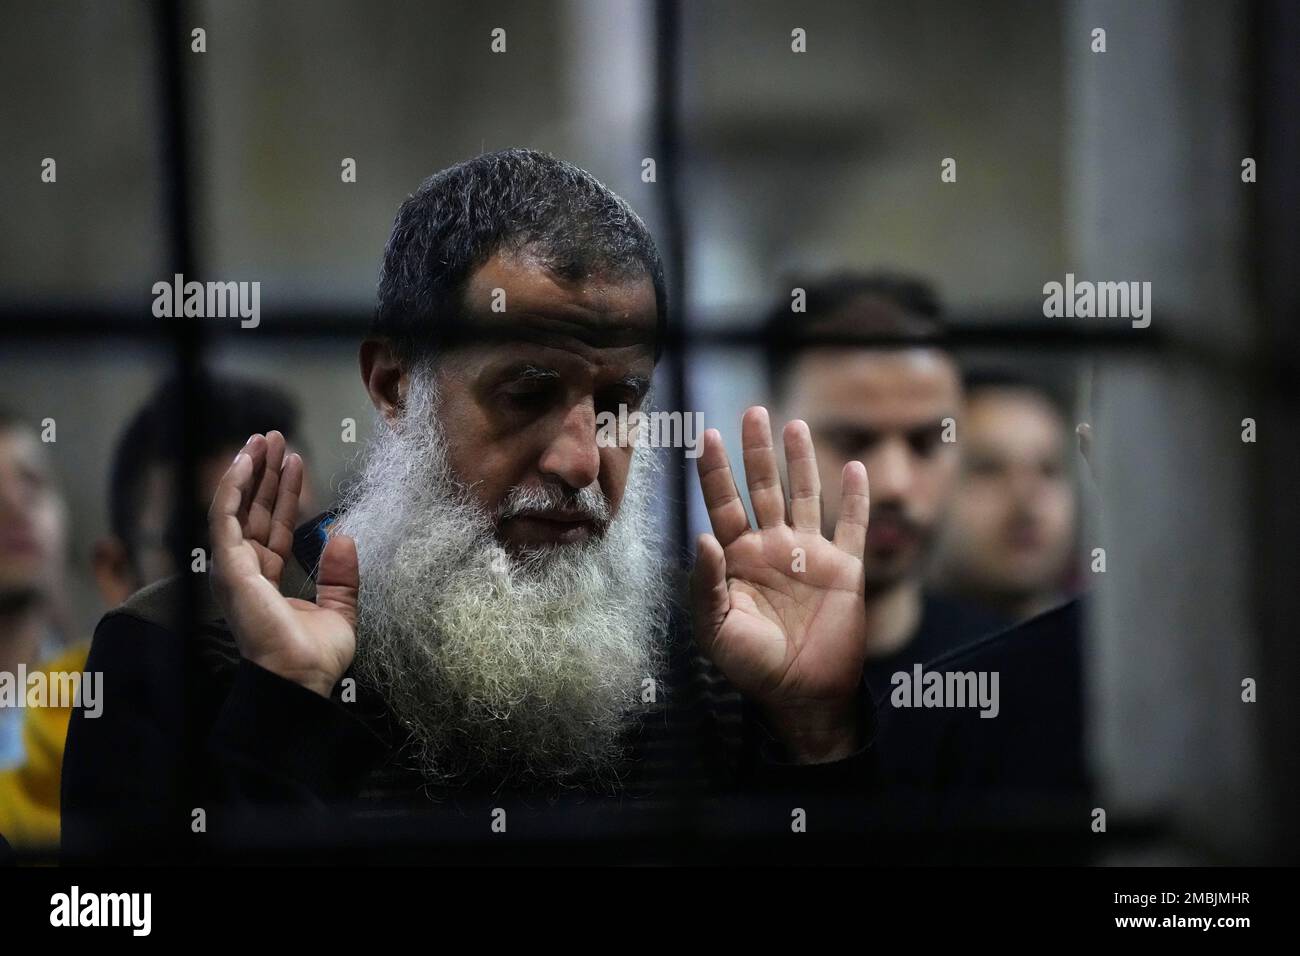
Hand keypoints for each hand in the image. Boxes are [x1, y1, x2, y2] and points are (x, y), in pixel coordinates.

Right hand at [208, 431, 358, 697]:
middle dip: (264, 473)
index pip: (274, 527)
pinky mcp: (228, 567)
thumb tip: (344, 537)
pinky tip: (245, 463)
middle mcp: (245, 572)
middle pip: (253, 511)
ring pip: (236, 508)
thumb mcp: (340, 610)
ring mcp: (233, 570)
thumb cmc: (315, 658)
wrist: (301, 678)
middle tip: (275, 438)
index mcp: (267, 581)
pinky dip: (232, 488)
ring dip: (248, 471)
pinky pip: (224, 518)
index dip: (285, 494)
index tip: (296, 462)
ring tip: (263, 439)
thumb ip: (341, 576)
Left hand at [691, 407, 869, 761]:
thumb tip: (702, 537)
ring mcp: (810, 555)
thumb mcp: (716, 629)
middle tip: (752, 411)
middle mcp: (773, 547)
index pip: (723, 503)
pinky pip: (853, 527)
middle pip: (763, 487)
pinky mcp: (845, 570)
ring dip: (802, 462)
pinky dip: (856, 499)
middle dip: (757, 451)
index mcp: (739, 558)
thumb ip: (706, 584)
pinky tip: (855, 469)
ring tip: (796, 425)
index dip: (715, 471)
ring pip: (806, 496)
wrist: (803, 695)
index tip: (706, 436)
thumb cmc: (752, 665)